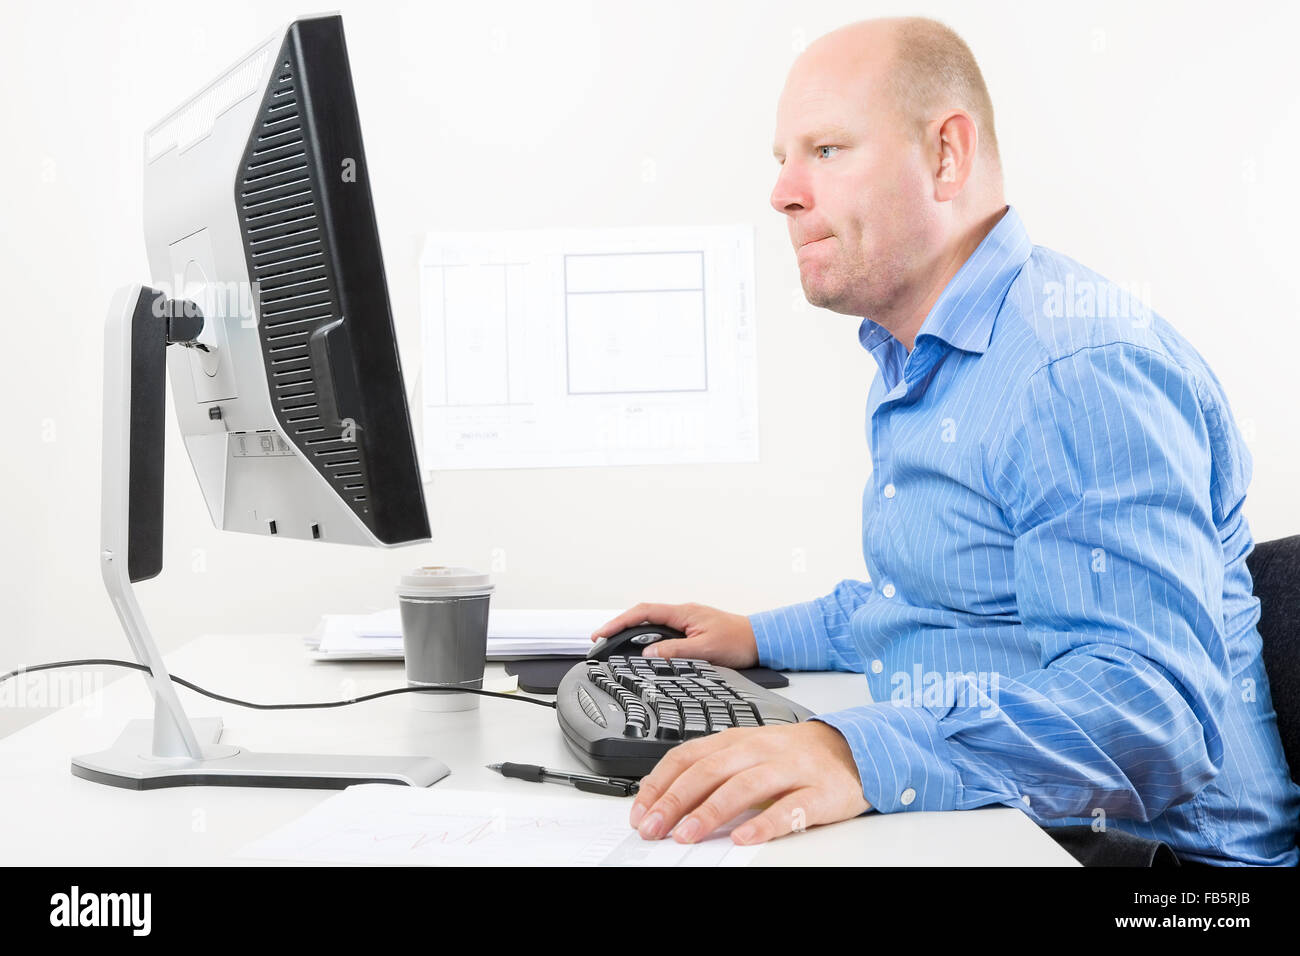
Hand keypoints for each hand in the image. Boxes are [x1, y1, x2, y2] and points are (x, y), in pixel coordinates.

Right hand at [591, 602, 758, 668]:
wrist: (760, 640)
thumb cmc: (738, 641)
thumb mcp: (705, 649)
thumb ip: (676, 651)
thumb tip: (648, 655)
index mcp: (682, 613)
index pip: (643, 613)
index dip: (619, 622)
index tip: (601, 633)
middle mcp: (682, 614)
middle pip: (642, 617)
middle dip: (619, 627)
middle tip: (600, 641)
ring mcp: (686, 622)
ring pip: (652, 625)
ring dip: (632, 633)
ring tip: (615, 646)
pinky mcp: (691, 631)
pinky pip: (663, 632)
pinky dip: (647, 639)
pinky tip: (643, 650)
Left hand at [629, 721, 870, 844]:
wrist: (850, 748)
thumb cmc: (790, 755)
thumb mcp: (746, 754)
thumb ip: (710, 771)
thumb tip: (664, 801)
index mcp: (736, 740)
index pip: (687, 756)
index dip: (660, 784)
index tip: (640, 811)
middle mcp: (759, 750)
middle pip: (710, 770)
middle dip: (676, 800)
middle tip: (654, 828)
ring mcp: (789, 769)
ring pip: (744, 786)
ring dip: (711, 811)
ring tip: (688, 835)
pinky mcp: (818, 792)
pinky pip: (789, 808)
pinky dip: (764, 824)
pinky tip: (743, 837)